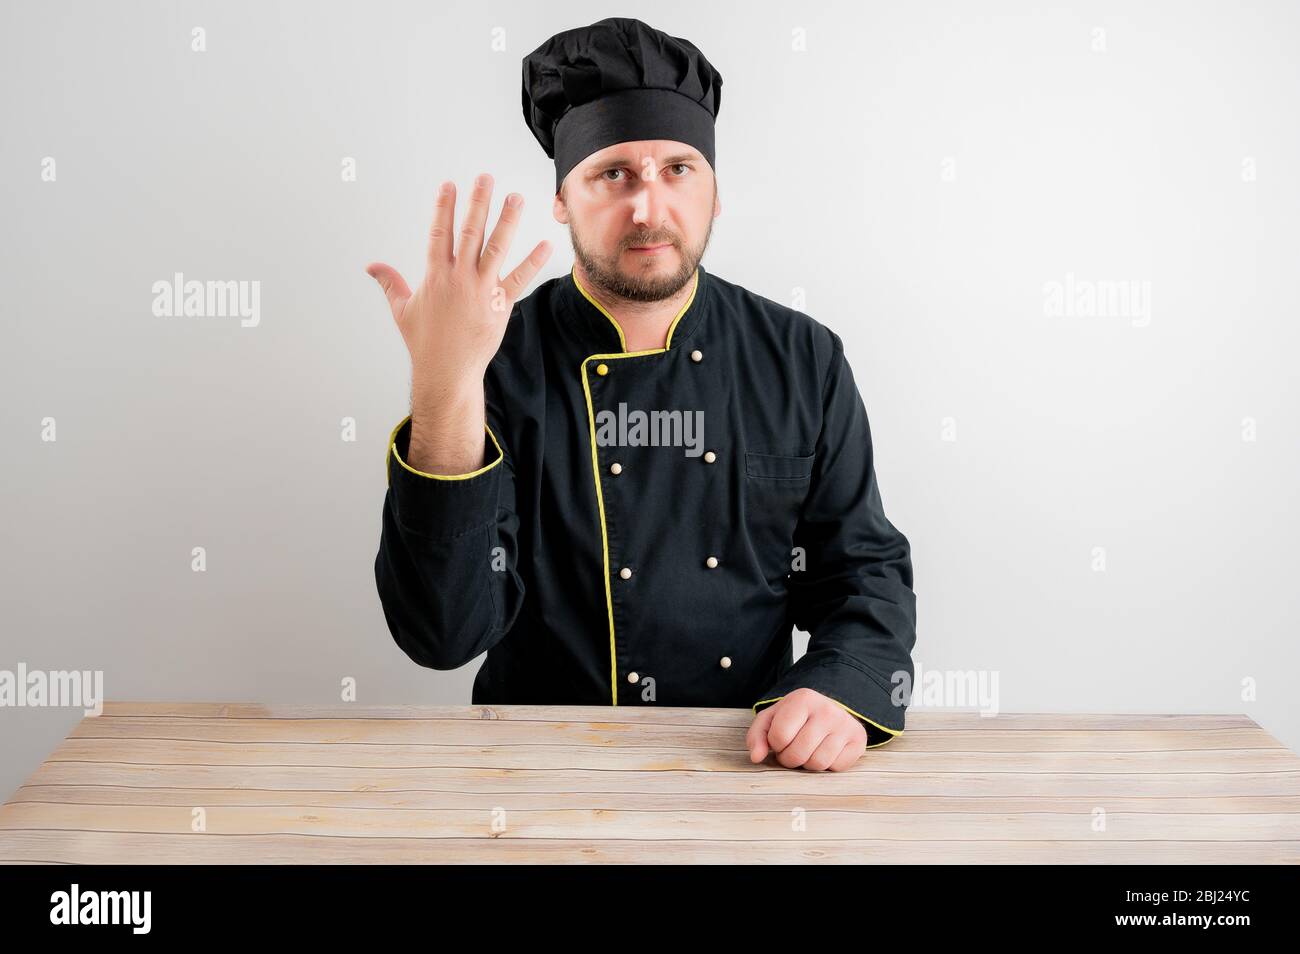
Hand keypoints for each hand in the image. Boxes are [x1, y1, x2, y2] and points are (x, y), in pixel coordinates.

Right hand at [365, 173, 552, 396]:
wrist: (447, 370)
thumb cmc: (424, 342)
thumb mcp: (402, 310)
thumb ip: (388, 283)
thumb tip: (371, 266)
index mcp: (435, 275)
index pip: (440, 232)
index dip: (444, 207)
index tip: (449, 185)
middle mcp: (459, 278)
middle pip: (471, 231)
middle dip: (478, 202)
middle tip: (485, 178)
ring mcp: (482, 290)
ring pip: (497, 248)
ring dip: (508, 221)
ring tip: (516, 198)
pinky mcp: (500, 305)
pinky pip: (520, 279)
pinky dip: (533, 261)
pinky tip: (544, 244)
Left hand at [746, 688, 867, 770]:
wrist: (829, 709)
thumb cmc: (795, 718)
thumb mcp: (772, 719)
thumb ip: (757, 736)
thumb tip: (756, 758)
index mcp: (802, 699)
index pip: (779, 737)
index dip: (775, 745)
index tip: (781, 739)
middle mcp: (827, 710)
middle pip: (798, 754)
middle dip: (789, 758)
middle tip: (792, 750)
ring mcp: (845, 725)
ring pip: (818, 763)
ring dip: (807, 764)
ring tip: (807, 751)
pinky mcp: (859, 740)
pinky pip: (837, 767)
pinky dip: (827, 766)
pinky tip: (825, 751)